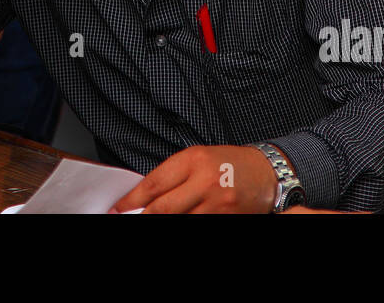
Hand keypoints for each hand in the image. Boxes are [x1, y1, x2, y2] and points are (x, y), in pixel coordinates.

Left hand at [110, 145, 277, 213]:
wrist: (266, 173)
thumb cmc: (229, 162)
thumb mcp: (198, 157)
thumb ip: (173, 175)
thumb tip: (144, 196)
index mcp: (193, 160)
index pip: (154, 184)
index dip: (132, 200)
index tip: (118, 208)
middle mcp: (205, 181)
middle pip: (163, 208)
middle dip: (143, 216)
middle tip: (127, 218)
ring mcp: (217, 204)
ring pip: (179, 220)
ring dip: (165, 221)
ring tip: (153, 218)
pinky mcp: (226, 218)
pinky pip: (199, 225)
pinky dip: (185, 223)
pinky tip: (181, 218)